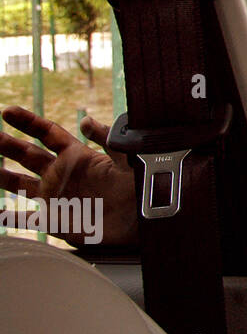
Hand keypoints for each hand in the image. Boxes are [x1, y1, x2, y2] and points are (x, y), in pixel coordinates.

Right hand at [0, 106, 137, 245]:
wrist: (145, 217)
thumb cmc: (140, 184)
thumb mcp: (127, 157)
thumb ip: (108, 139)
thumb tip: (85, 121)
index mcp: (77, 156)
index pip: (47, 133)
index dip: (28, 122)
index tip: (7, 111)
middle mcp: (62, 174)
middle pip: (27, 155)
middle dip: (6, 144)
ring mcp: (57, 197)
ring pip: (19, 184)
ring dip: (1, 176)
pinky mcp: (57, 221)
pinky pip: (26, 220)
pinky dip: (8, 218)